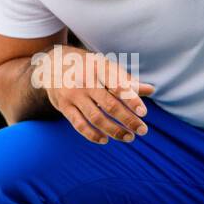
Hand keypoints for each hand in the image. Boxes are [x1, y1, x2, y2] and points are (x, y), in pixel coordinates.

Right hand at [39, 45, 154, 143]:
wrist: (52, 63)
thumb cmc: (88, 66)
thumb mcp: (106, 67)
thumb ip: (127, 80)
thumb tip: (151, 90)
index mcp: (99, 68)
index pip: (118, 86)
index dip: (131, 99)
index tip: (143, 113)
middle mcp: (86, 81)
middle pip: (110, 104)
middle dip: (128, 119)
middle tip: (142, 131)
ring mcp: (73, 95)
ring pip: (96, 117)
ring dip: (114, 130)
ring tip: (129, 137)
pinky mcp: (64, 106)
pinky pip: (79, 124)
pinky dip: (92, 135)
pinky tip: (105, 140)